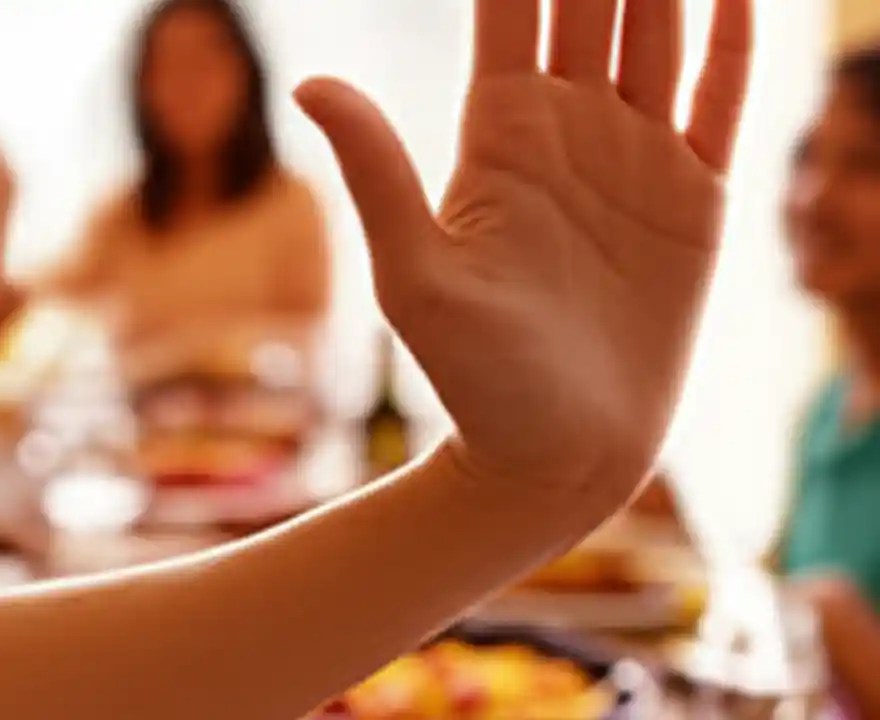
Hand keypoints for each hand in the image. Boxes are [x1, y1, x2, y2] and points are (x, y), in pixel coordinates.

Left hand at [298, 0, 750, 500]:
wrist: (552, 455)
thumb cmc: (471, 378)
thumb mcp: (414, 273)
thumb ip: (377, 172)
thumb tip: (308, 80)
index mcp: (499, 135)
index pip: (511, 9)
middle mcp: (568, 131)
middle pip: (590, 5)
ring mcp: (635, 158)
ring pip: (658, 34)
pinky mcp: (694, 199)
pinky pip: (721, 100)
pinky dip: (735, 42)